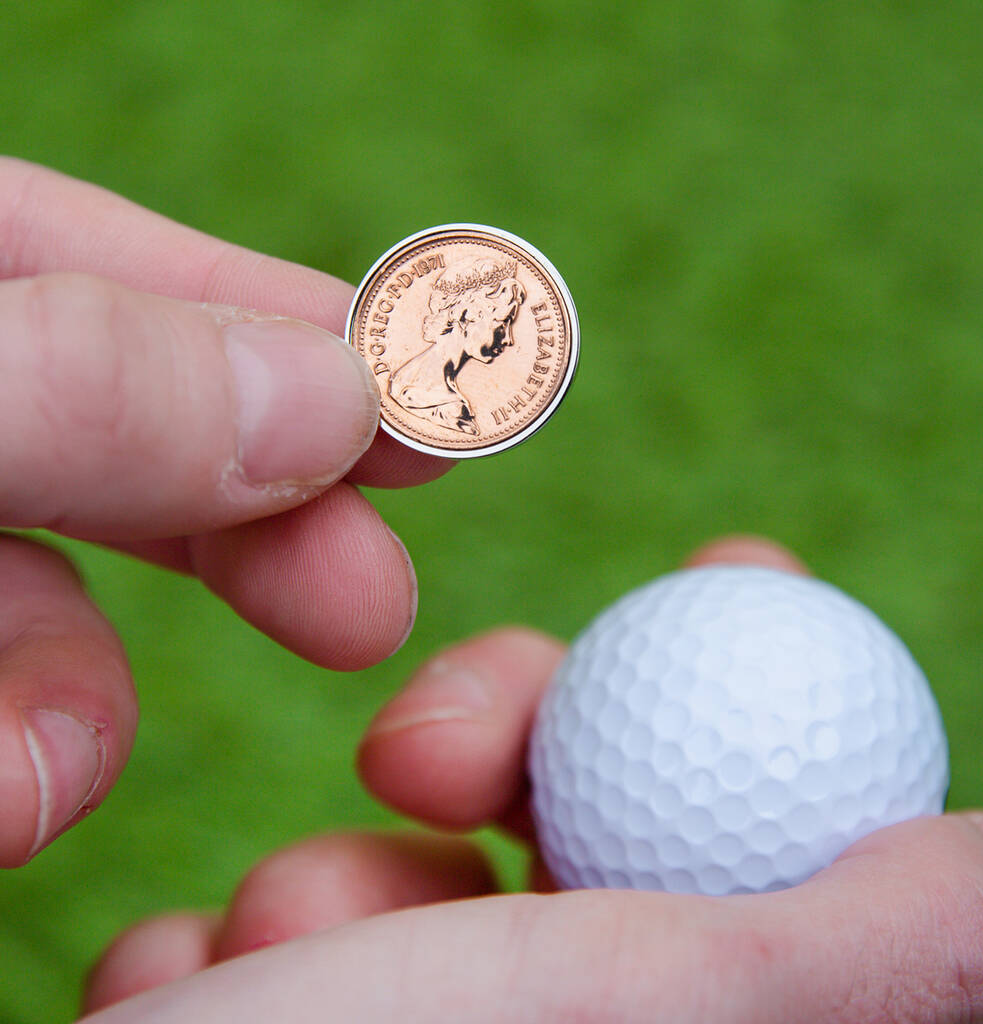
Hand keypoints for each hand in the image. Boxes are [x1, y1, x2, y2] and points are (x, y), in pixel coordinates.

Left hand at [0, 158, 450, 865]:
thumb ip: (75, 385)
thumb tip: (331, 392)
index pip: (75, 254)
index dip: (263, 313)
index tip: (425, 374)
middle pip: (89, 427)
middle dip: (246, 508)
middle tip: (367, 597)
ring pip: (17, 597)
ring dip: (70, 693)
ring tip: (55, 771)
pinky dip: (10, 758)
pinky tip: (9, 798)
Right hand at [80, 539, 982, 1022]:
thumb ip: (855, 961)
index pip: (784, 837)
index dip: (767, 678)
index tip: (728, 567)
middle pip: (588, 817)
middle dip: (496, 735)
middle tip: (409, 757)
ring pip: (415, 870)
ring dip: (325, 876)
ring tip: (261, 945)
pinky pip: (286, 940)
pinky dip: (227, 950)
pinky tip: (181, 1002)